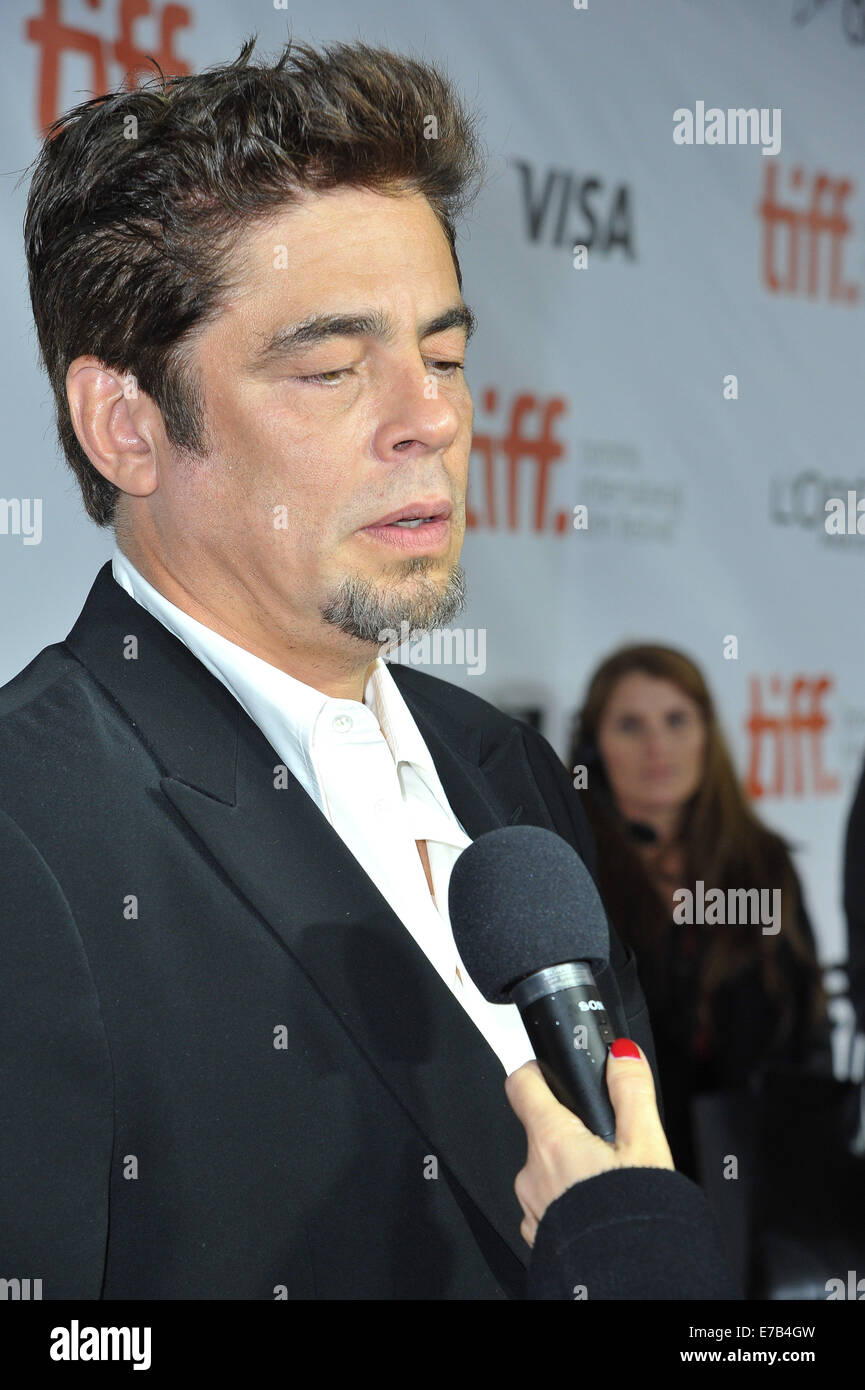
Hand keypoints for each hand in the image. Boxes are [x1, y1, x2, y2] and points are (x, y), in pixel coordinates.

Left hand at [504, 1040, 674, 1247]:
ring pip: (545, 1171)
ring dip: (569, 1170)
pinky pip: (547, 1206)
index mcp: (552, 1140)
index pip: (522, 1084)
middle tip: (606, 1142)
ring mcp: (531, 1207)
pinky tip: (595, 1210)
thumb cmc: (635, 1218)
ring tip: (606, 1182)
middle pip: (541, 1130)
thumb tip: (622, 1054)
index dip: (538, 1072)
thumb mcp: (647, 1144)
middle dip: (569, 1130)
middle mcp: (531, 1172)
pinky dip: (566, 1202)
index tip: (552, 1072)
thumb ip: (631, 1091)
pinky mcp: (537, 1236)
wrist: (631, 1281)